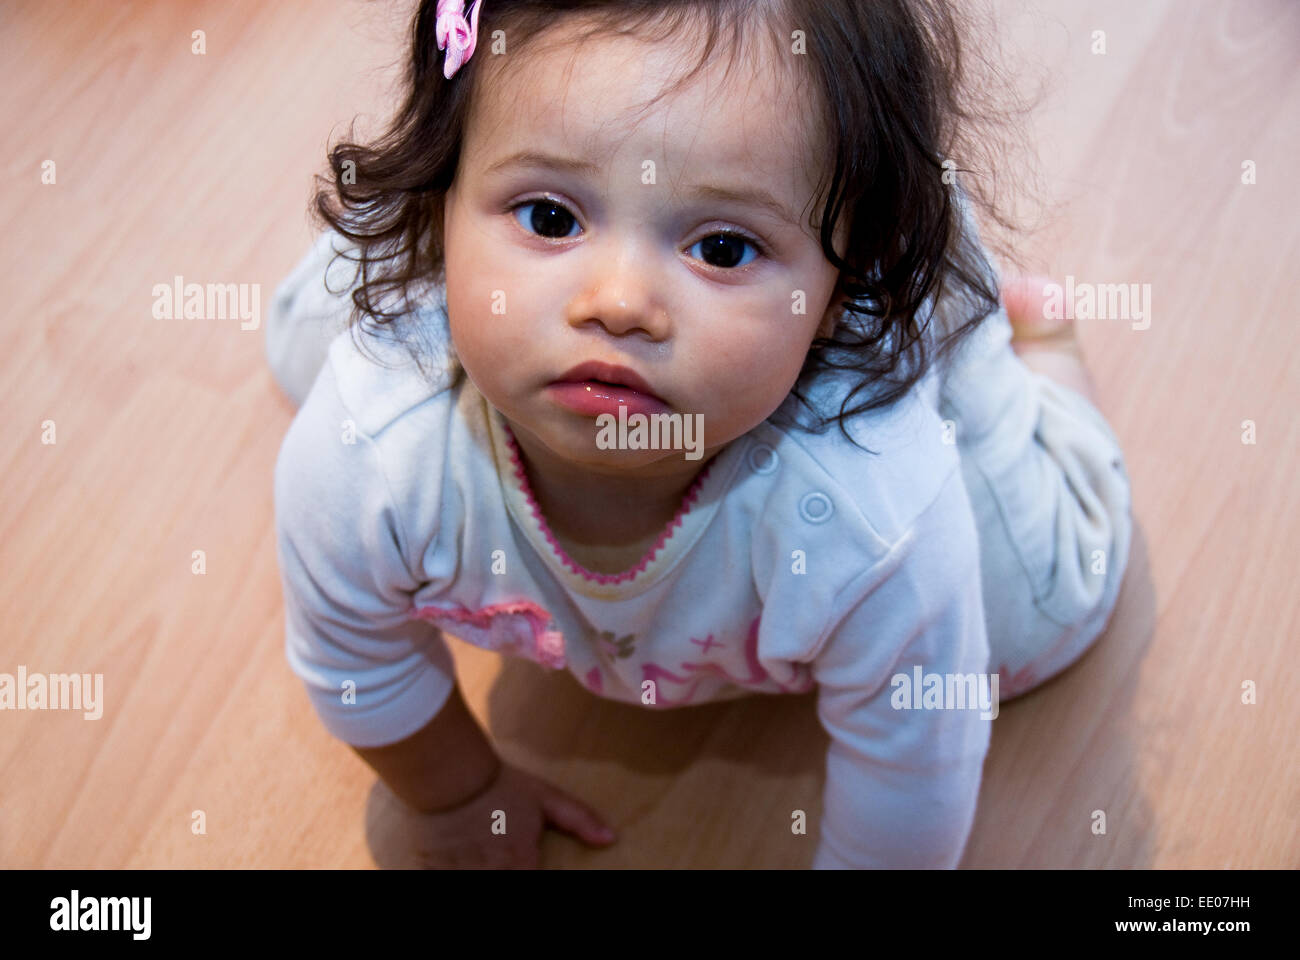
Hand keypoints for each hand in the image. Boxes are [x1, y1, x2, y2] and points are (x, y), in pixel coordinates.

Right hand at [372, 761, 616, 868]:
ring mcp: (459, 873)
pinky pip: (439, 877)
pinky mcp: (432, 868)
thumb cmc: (500, 785)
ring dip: (479, 870)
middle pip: (500, 883)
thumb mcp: (546, 797)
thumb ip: (579, 820)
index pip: (534, 882)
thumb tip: (610, 839)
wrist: (449, 774)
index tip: (528, 863)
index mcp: (520, 863)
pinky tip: (457, 861)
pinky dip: (448, 869)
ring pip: (473, 882)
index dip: (530, 871)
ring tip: (483, 856)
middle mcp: (491, 874)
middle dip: (505, 868)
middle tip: (505, 854)